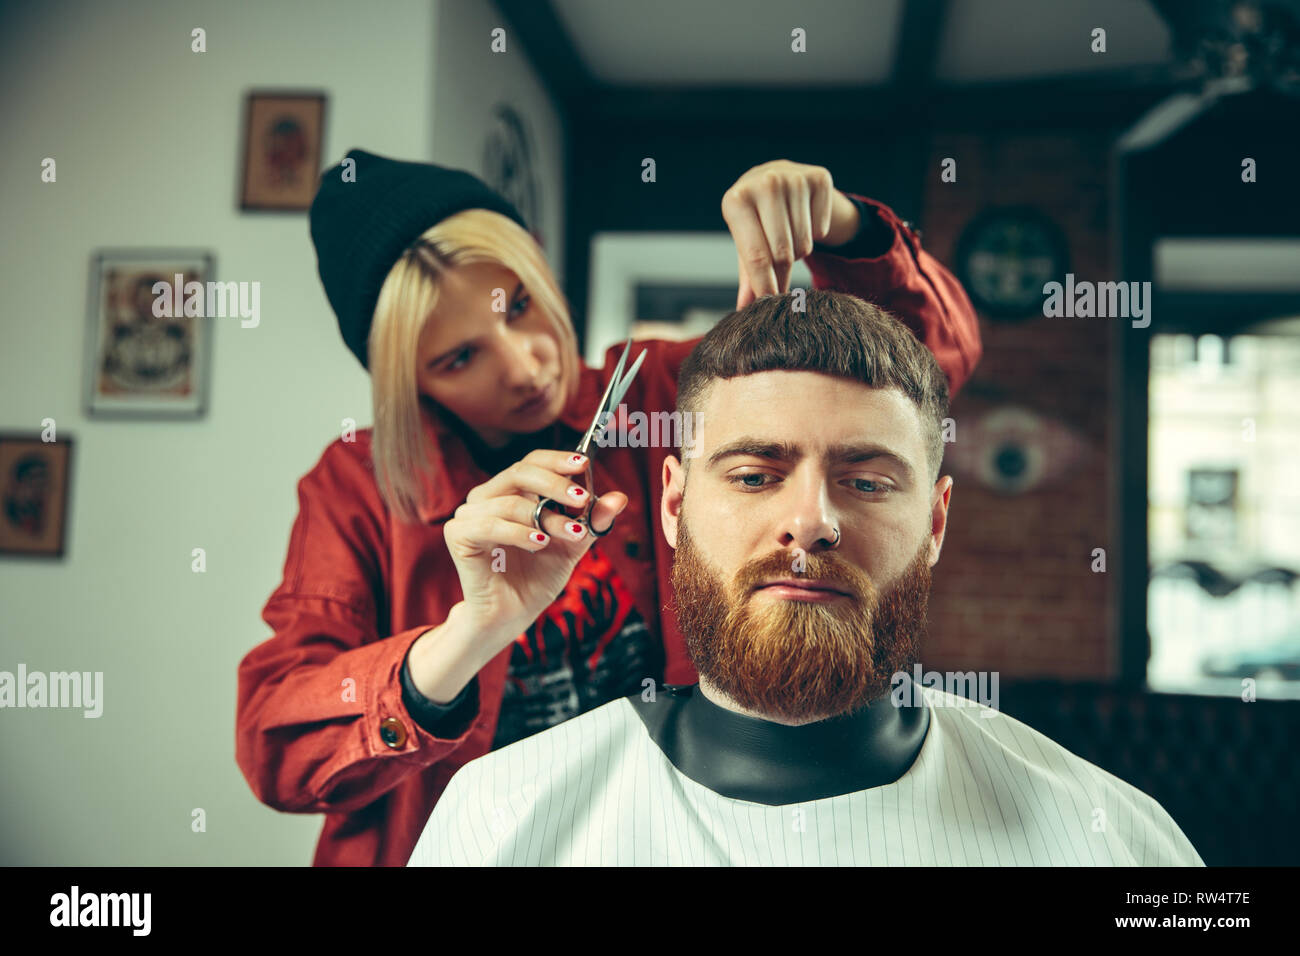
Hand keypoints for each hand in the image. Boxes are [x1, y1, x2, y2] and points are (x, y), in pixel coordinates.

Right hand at [443, 450, 627, 643]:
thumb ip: (592, 521)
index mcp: (512, 491)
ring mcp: (469, 513)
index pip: (532, 462)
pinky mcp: (458, 535)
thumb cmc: (537, 576)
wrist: (512, 615)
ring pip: (510, 501)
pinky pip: (489, 524)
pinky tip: (540, 543)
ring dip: (545, 518)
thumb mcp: (572, 545)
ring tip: (571, 534)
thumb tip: (620, 498)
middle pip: (520, 472)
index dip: (557, 460)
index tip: (584, 464)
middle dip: (555, 484)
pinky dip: (518, 532)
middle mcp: (487, 496)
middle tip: (582, 499)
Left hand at [721, 159, 860, 308]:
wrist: (775, 177)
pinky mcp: (819, 178)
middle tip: (780, 272)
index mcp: (736, 200)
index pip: (755, 255)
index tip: (772, 303)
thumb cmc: (756, 219)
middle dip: (782, 272)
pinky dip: (816, 233)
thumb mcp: (746, 243)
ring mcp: (794, 177)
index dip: (765, 285)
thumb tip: (744, 308)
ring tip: (788, 239)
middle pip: (782, 253)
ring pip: (804, 244)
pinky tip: (804, 220)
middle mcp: (764, 183)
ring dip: (798, 252)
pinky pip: (822, 229)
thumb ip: (747, 275)